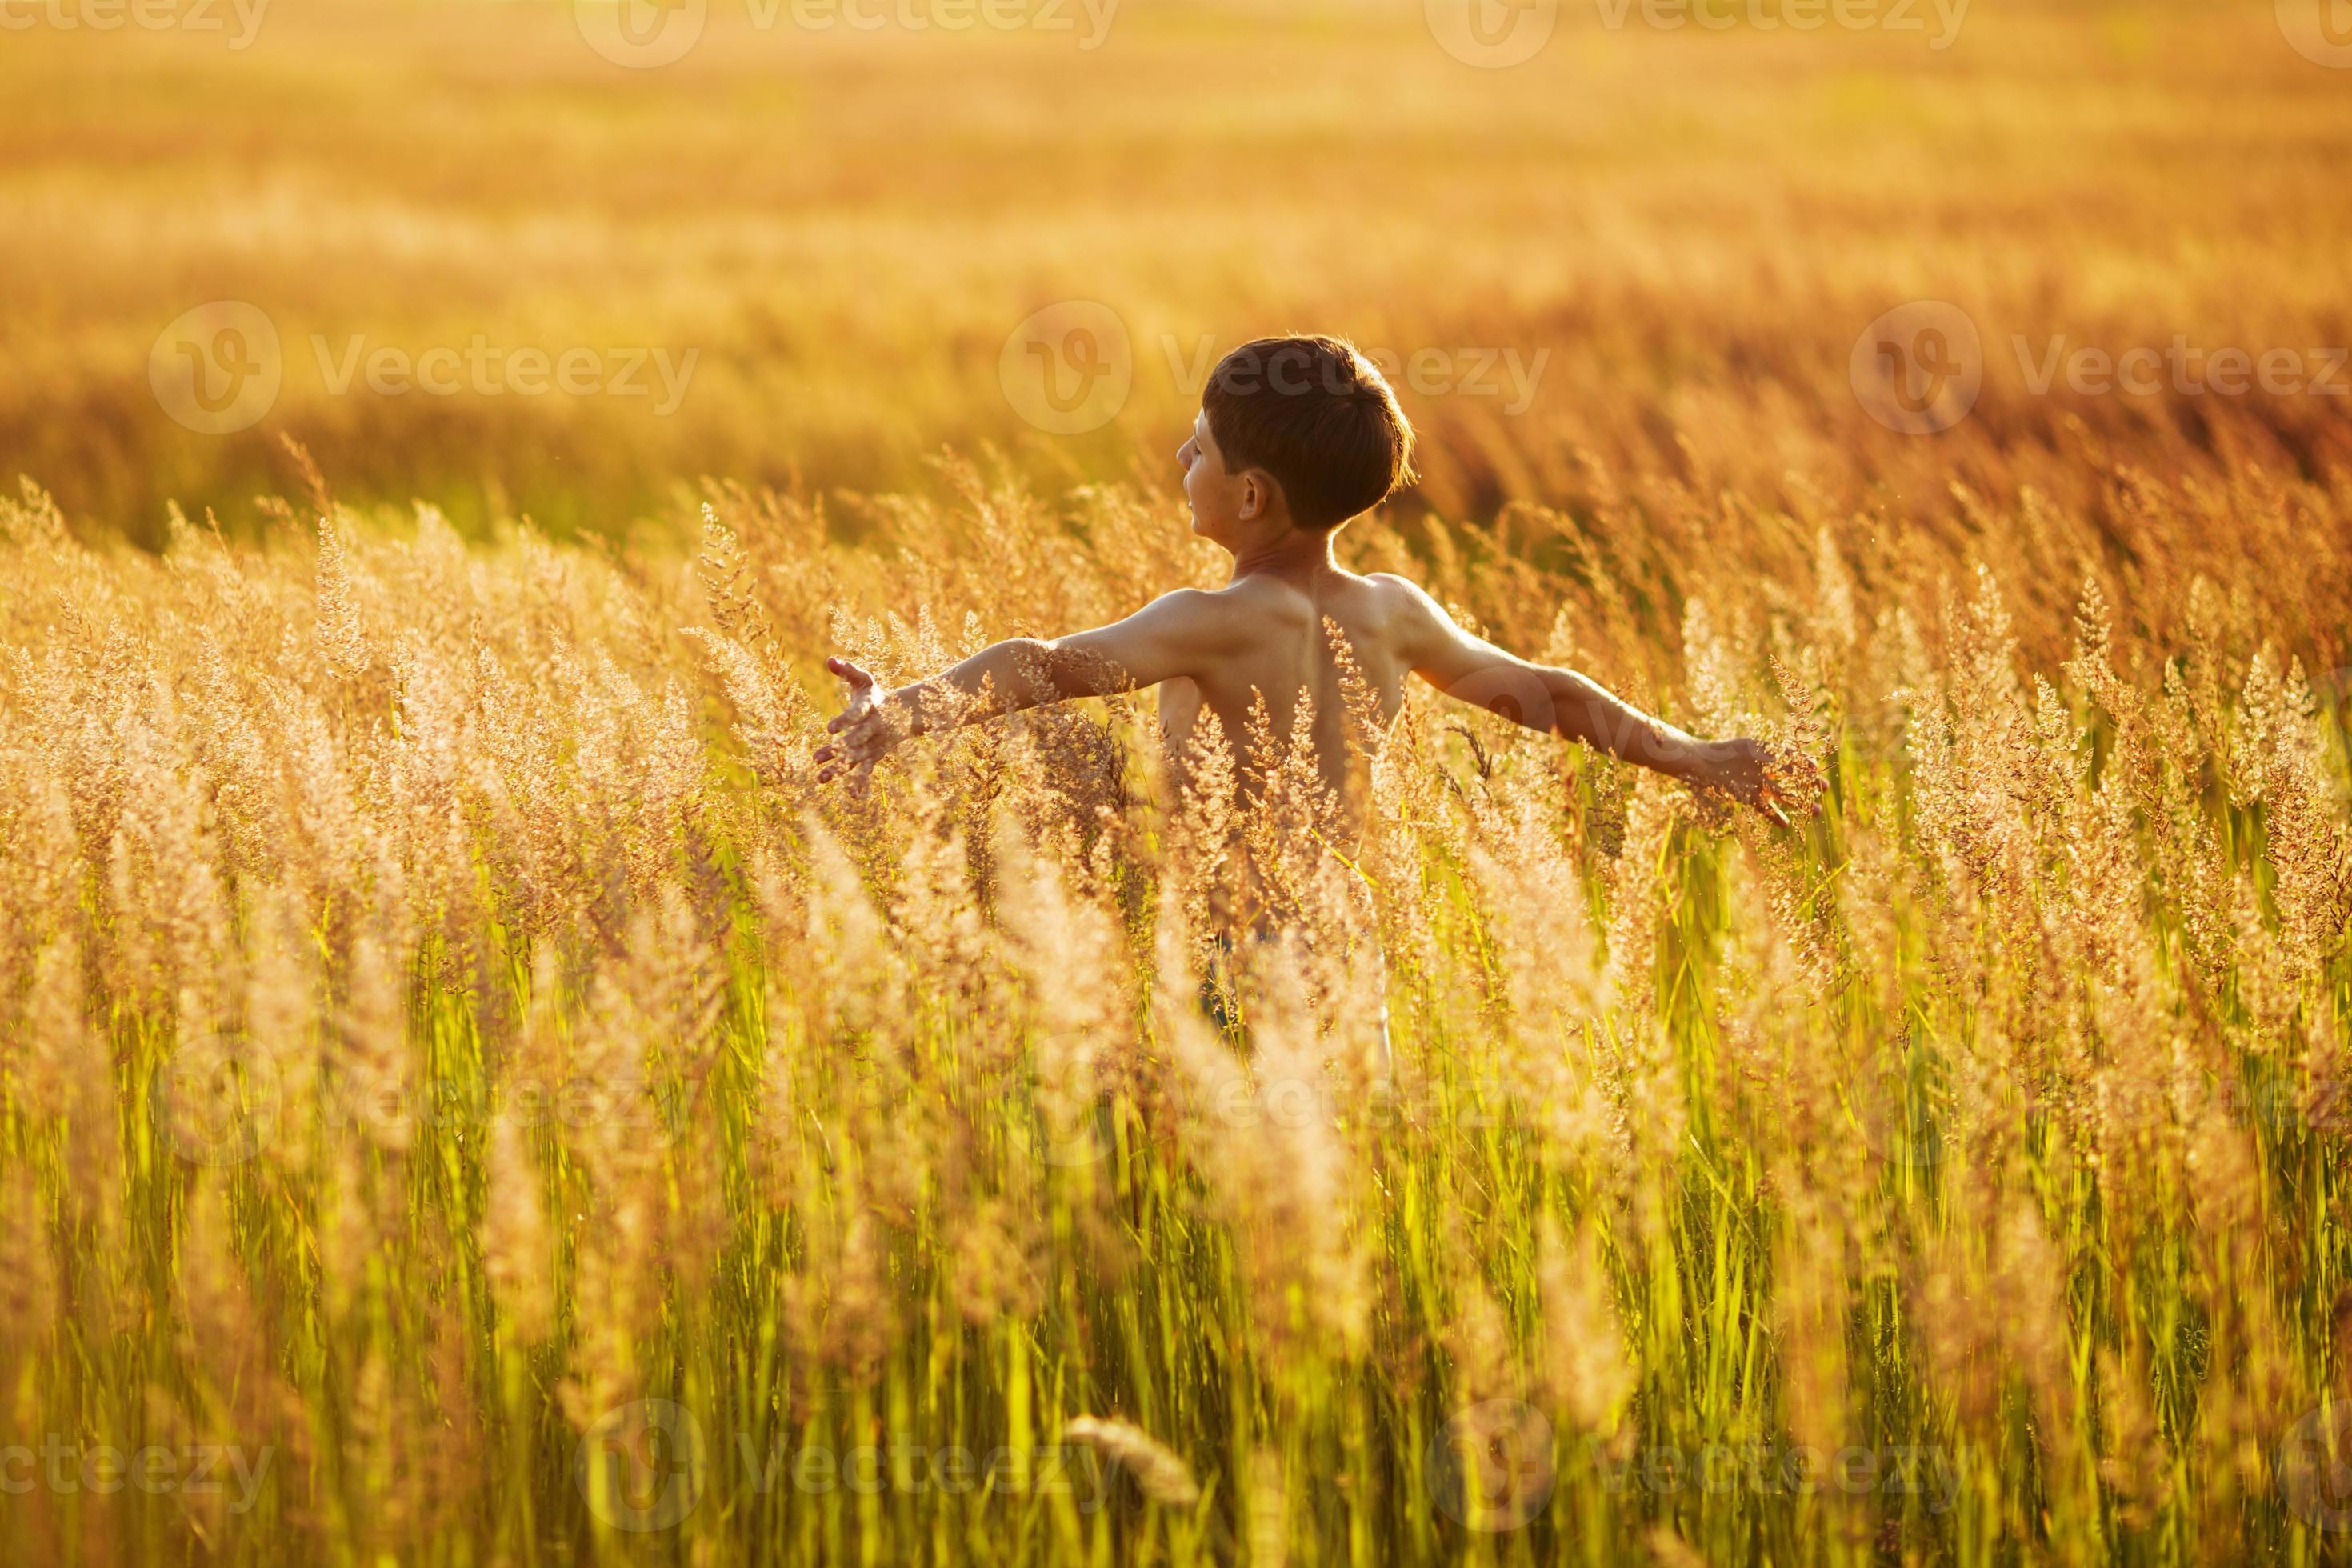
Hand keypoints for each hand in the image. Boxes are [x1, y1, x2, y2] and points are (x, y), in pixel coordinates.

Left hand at [814, 656, 905, 795]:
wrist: (904, 714)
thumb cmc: (876, 695)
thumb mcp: (863, 680)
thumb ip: (847, 670)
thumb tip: (829, 660)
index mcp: (870, 708)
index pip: (856, 714)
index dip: (844, 721)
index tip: (829, 729)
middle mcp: (873, 728)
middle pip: (854, 740)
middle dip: (836, 750)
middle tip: (816, 758)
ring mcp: (874, 744)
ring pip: (856, 758)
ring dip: (839, 769)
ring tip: (820, 778)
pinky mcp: (874, 756)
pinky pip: (866, 771)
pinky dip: (861, 784)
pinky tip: (853, 798)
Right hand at [1695, 736, 1817, 827]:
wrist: (1698, 760)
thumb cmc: (1724, 753)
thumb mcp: (1747, 747)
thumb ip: (1766, 753)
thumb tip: (1793, 760)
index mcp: (1761, 747)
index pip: (1790, 754)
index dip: (1805, 762)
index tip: (1817, 768)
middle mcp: (1760, 762)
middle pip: (1792, 773)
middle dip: (1809, 782)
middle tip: (1825, 789)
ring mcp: (1753, 778)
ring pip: (1783, 791)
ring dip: (1800, 802)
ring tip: (1816, 811)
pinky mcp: (1744, 793)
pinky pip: (1762, 807)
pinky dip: (1774, 816)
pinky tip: (1785, 825)